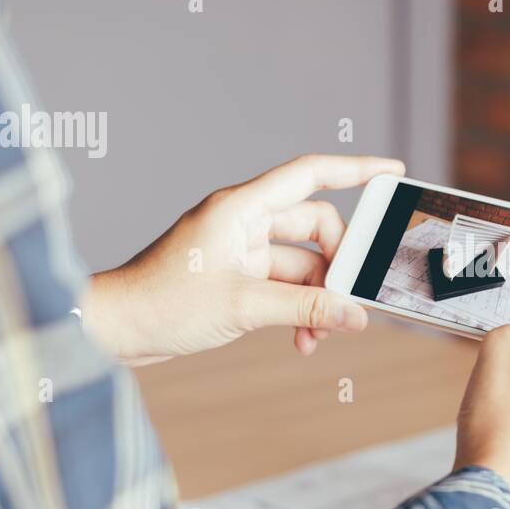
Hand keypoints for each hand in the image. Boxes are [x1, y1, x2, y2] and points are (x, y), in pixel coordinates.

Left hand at [82, 154, 403, 363]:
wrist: (117, 328)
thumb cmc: (162, 303)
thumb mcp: (243, 307)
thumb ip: (306, 308)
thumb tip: (355, 315)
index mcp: (241, 208)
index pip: (310, 174)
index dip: (356, 169)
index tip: (392, 172)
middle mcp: (244, 221)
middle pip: (315, 226)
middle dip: (337, 264)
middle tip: (350, 300)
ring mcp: (242, 250)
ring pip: (304, 263)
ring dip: (318, 298)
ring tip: (321, 333)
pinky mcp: (238, 277)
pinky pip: (286, 285)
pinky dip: (299, 309)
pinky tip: (302, 339)